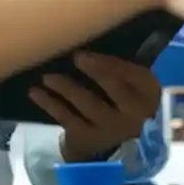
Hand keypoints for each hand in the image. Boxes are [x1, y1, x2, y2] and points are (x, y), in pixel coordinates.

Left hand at [29, 52, 160, 162]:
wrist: (118, 144)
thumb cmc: (123, 100)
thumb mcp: (133, 84)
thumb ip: (121, 67)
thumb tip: (92, 40)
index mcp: (148, 92)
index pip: (134, 74)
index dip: (112, 61)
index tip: (93, 49)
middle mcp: (134, 113)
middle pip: (115, 88)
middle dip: (96, 70)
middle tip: (77, 57)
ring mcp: (110, 128)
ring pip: (88, 104)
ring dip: (66, 87)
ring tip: (47, 76)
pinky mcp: (88, 138)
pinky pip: (67, 118)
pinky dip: (50, 104)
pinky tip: (35, 92)